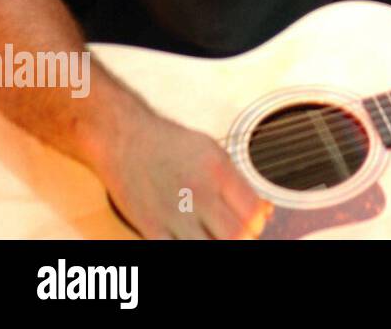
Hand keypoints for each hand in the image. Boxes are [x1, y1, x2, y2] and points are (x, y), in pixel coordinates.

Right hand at [96, 110, 272, 238]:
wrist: (126, 139)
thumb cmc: (171, 145)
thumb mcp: (214, 152)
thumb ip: (238, 183)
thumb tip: (264, 212)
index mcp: (218, 171)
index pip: (253, 211)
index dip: (259, 222)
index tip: (255, 223)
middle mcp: (198, 192)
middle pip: (236, 234)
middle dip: (243, 238)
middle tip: (238, 234)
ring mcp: (173, 212)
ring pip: (208, 247)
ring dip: (218, 246)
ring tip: (215, 237)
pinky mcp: (150, 226)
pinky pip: (174, 250)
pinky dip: (188, 248)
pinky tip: (193, 239)